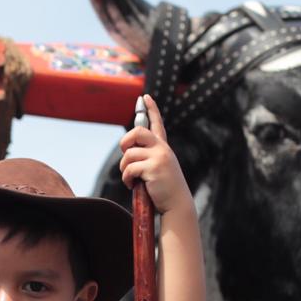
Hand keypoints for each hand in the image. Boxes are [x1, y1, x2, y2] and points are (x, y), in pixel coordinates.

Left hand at [118, 94, 190, 213]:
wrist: (177, 204)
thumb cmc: (164, 189)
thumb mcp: (157, 168)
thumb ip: (146, 156)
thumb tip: (128, 150)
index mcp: (163, 148)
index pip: (157, 123)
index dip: (151, 109)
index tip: (145, 97)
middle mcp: (162, 149)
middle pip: (137, 132)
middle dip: (125, 142)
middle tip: (126, 154)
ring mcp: (159, 157)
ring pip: (129, 155)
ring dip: (124, 169)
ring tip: (131, 179)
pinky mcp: (154, 168)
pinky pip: (129, 169)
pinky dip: (126, 178)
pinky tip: (132, 185)